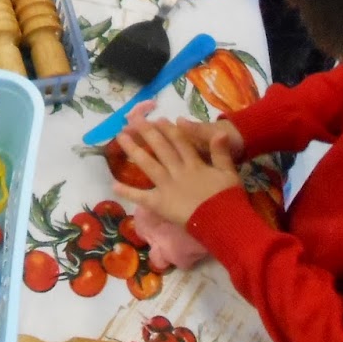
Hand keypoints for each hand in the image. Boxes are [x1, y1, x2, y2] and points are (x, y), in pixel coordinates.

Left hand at [113, 119, 241, 226]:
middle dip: (146, 132)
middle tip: (132, 119)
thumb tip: (221, 131)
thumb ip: (221, 152)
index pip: (179, 141)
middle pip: (160, 148)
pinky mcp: (160, 203)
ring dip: (133, 150)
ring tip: (120, 137)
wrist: (223, 223)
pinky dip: (128, 191)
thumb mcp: (229, 173)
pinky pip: (141, 196)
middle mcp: (177, 171)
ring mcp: (166, 186)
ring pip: (147, 164)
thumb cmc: (228, 198)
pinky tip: (113, 185)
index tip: (157, 119)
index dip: (168, 129)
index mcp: (194, 164)